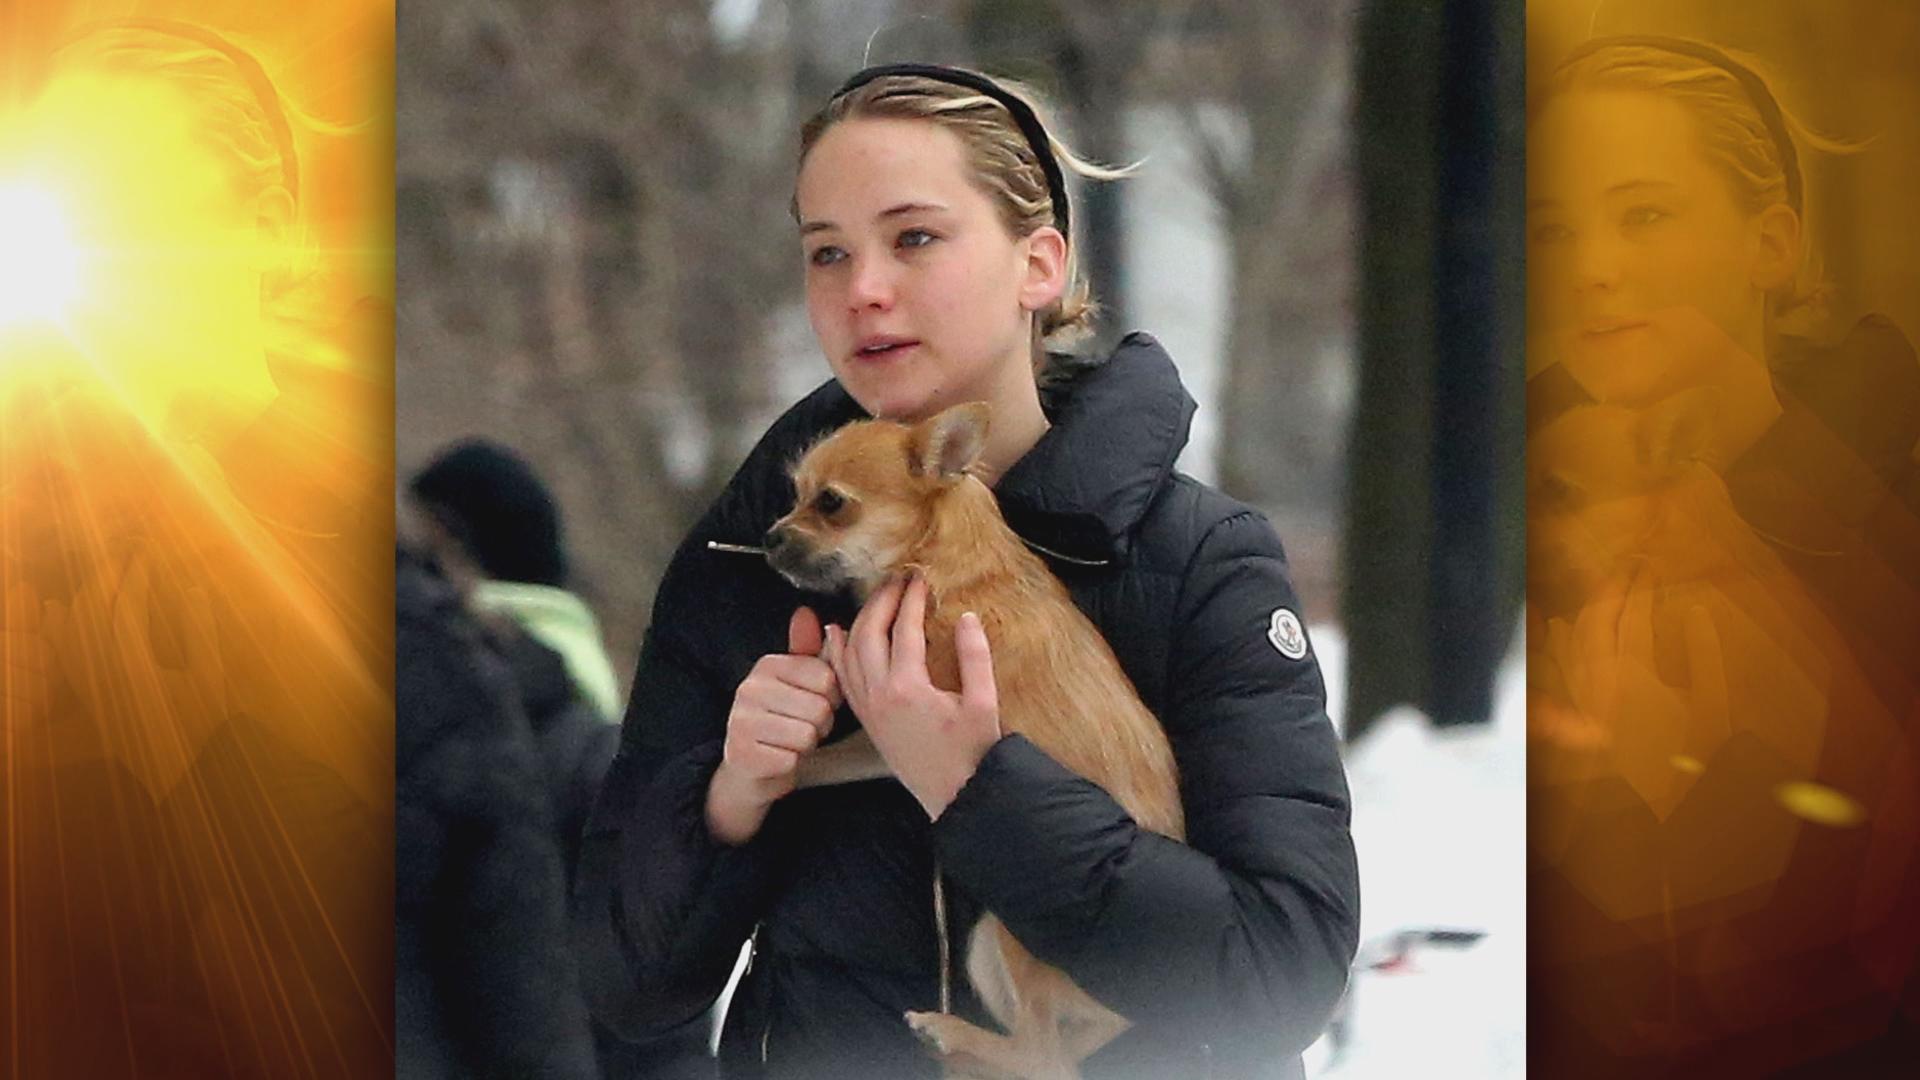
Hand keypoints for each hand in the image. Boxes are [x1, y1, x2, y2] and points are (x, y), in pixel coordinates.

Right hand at [706, 607, 842, 844]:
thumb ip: (809, 652)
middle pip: (820, 709)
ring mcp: (741, 721)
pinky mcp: (741, 754)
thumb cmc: (780, 721)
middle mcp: (749, 688)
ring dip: (806, 745)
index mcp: (767, 666)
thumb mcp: (796, 683)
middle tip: (801, 726)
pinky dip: (791, 763)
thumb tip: (807, 614)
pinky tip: (778, 757)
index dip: (830, 699)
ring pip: (807, 735)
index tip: (812, 704)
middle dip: (820, 725)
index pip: (827, 679)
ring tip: (790, 741)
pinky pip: (791, 759)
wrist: (749, 767)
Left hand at [822, 572, 999, 820]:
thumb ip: (975, 657)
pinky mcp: (866, 719)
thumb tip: (967, 617)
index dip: (912, 599)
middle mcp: (879, 695)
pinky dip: (837, 651)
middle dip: (881, 600)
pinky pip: (842, 677)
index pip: (905, 629)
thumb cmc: (974, 753)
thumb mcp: (984, 703)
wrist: (955, 797)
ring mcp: (868, 708)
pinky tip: (837, 633)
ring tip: (877, 598)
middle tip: (897, 579)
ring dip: (861, 620)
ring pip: (850, 652)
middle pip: (869, 633)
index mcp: (908, 687)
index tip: (920, 578)